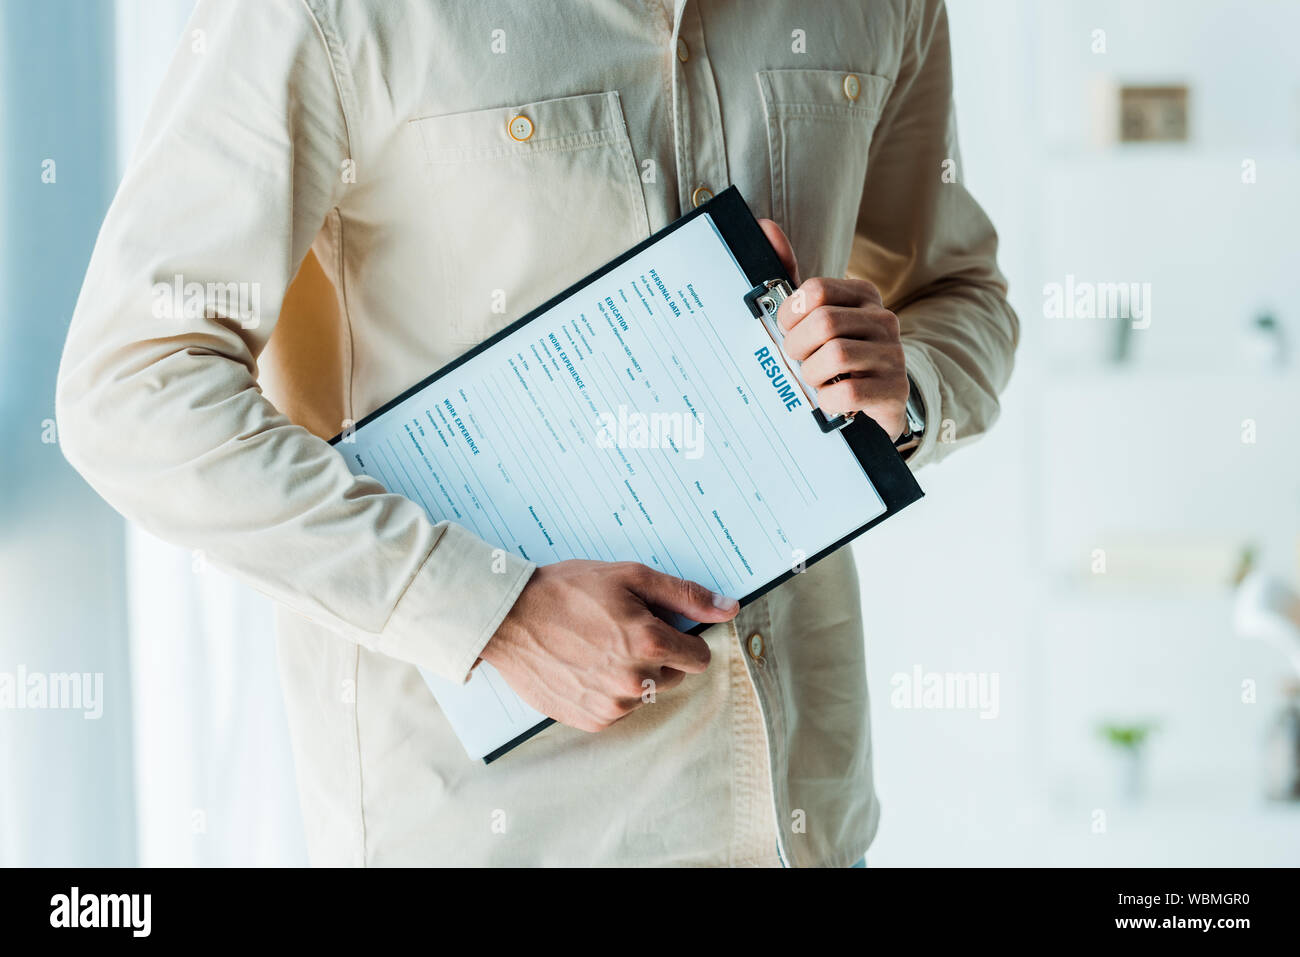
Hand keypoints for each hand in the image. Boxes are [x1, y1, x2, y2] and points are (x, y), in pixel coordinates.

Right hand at [479, 560, 739, 731]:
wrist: (508, 618)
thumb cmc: (567, 590)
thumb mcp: (630, 577)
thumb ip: (685, 595)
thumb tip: (729, 608)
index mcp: (649, 642)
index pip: (699, 656)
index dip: (683, 637)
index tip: (661, 625)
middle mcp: (635, 681)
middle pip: (674, 675)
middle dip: (658, 654)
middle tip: (621, 630)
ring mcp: (613, 705)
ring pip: (647, 694)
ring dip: (634, 674)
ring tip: (598, 647)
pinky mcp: (592, 720)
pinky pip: (621, 709)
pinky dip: (610, 691)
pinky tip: (585, 666)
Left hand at [758, 219, 909, 439]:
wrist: (875, 401)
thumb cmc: (837, 357)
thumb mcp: (814, 318)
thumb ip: (790, 280)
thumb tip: (765, 227)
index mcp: (862, 295)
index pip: (815, 291)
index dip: (790, 315)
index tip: (788, 331)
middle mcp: (883, 319)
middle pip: (824, 323)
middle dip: (798, 348)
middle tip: (799, 361)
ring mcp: (893, 354)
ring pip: (835, 356)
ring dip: (812, 375)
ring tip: (817, 381)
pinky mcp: (895, 390)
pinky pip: (848, 392)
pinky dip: (828, 401)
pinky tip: (831, 401)